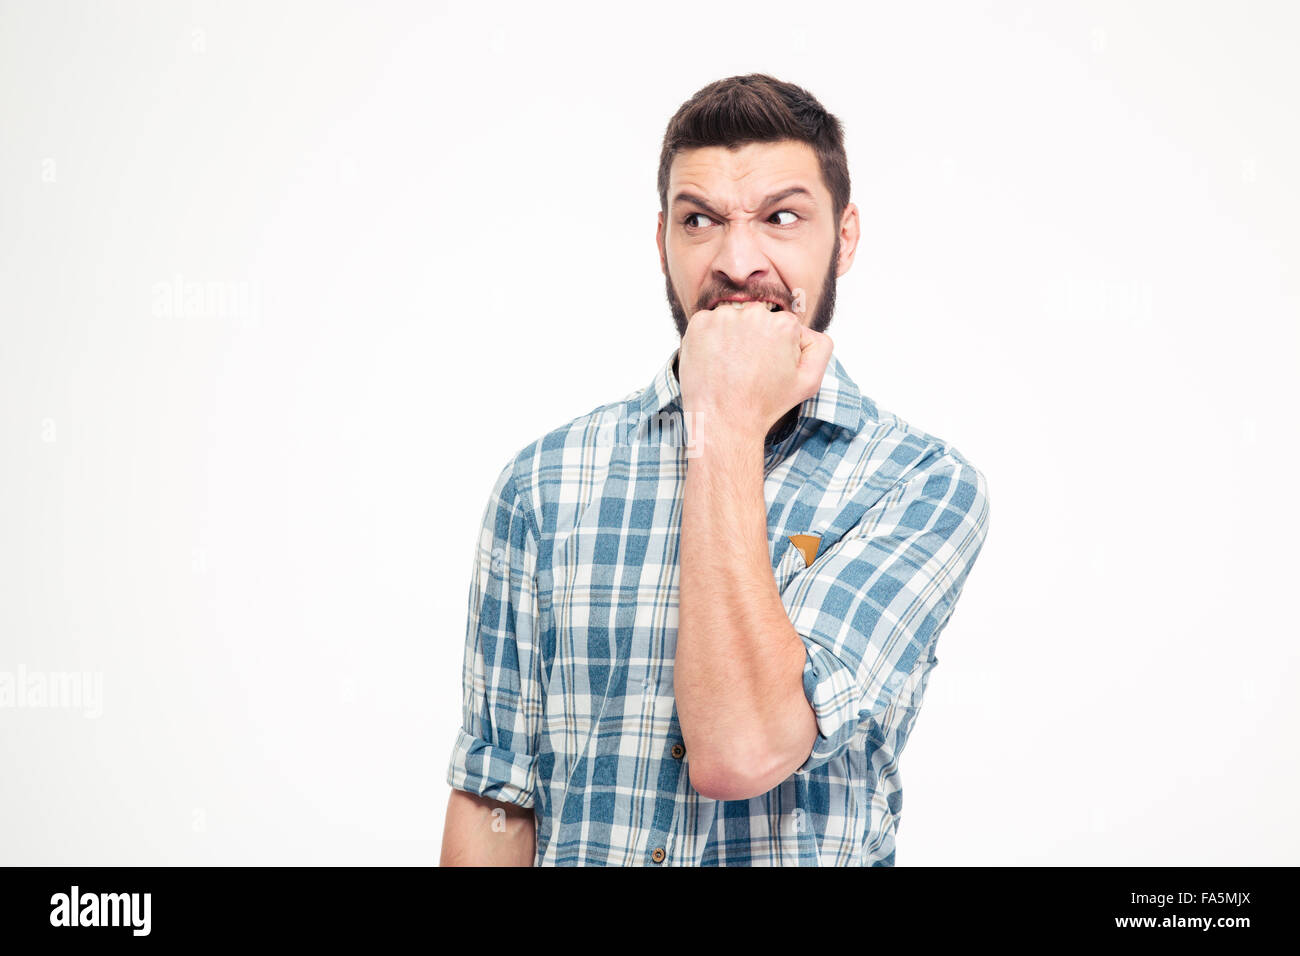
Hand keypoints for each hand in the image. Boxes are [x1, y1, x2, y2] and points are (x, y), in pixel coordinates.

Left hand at [678, 298, 832, 444]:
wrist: (724, 422)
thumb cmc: (765, 404)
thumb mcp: (809, 381)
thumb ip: (820, 347)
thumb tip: (805, 328)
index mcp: (784, 323)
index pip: (781, 324)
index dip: (775, 347)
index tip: (767, 367)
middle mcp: (754, 313)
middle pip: (756, 319)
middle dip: (753, 338)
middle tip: (748, 369)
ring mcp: (723, 316)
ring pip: (732, 320)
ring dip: (731, 337)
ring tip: (730, 367)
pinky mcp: (699, 323)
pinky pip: (708, 324)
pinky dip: (710, 339)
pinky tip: (714, 362)